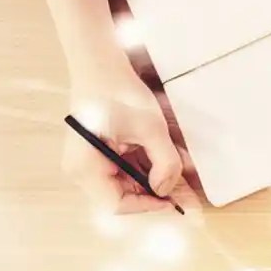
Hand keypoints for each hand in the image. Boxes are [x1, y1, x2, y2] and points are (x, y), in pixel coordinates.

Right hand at [64, 61, 183, 213]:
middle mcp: (83, 170)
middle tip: (187, 196)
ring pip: (128, 185)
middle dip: (156, 195)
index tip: (174, 201)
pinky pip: (127, 170)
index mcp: (86, 167)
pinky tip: (170, 164)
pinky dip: (149, 169)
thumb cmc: (118, 91)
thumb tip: (166, 190)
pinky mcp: (101, 154)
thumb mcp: (151, 129)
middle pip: (124, 197)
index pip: (117, 205)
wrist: (101, 64)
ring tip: (184, 180)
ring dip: (156, 183)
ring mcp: (91, 162)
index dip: (148, 206)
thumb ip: (165, 163)